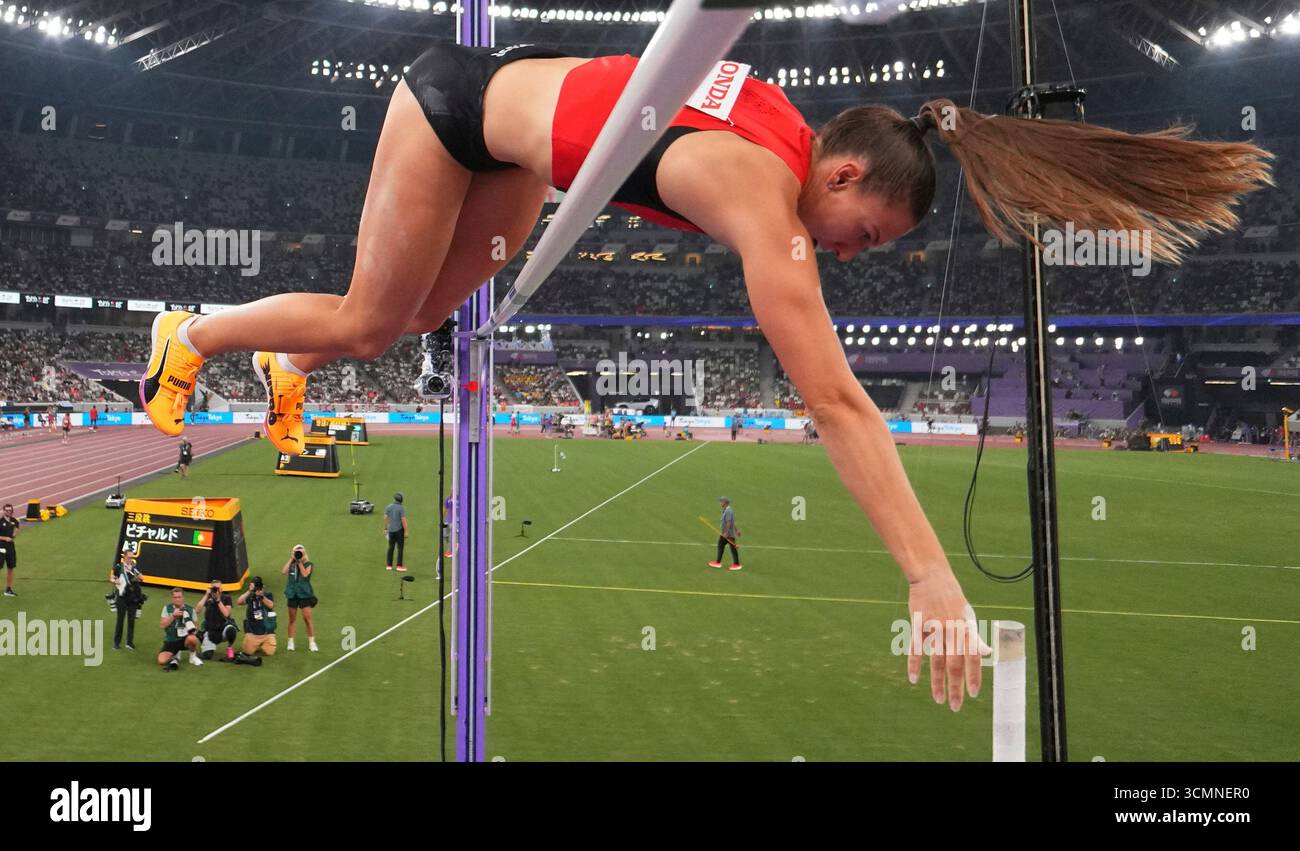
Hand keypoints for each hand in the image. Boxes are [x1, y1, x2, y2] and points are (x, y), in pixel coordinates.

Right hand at [906, 569, 987, 711]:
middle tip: (955, 706)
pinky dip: (914, 664)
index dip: (973, 676)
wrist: (932, 577)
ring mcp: (934, 628)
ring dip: (936, 682)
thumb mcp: (967, 616)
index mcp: (966, 629)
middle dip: (955, 687)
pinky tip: (914, 679)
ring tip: (938, 699)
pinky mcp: (918, 625)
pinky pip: (915, 649)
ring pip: (936, 661)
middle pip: (954, 664)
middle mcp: (952, 630)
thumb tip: (987, 654)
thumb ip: (975, 637)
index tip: (972, 694)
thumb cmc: (952, 599)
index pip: (973, 657)